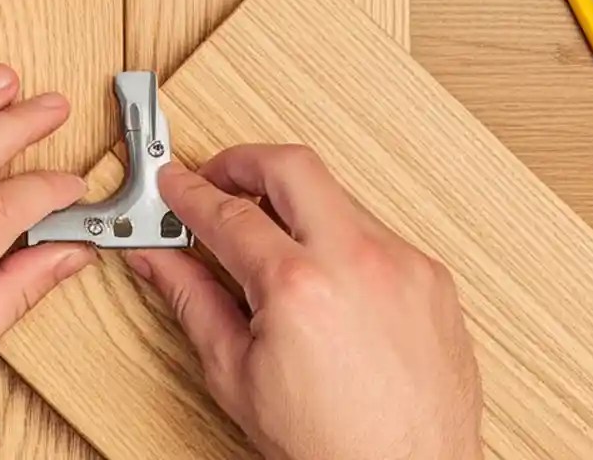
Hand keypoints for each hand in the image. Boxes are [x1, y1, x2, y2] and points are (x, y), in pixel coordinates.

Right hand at [129, 146, 481, 459]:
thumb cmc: (329, 446)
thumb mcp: (236, 375)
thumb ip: (193, 300)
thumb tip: (159, 258)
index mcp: (300, 288)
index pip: (228, 213)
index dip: (188, 194)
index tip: (172, 187)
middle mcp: (359, 261)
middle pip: (291, 166)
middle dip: (243, 161)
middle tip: (215, 177)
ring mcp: (404, 264)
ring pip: (337, 195)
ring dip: (294, 202)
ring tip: (266, 238)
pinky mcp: (432, 278)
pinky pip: (375, 233)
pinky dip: (338, 239)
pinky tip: (320, 272)